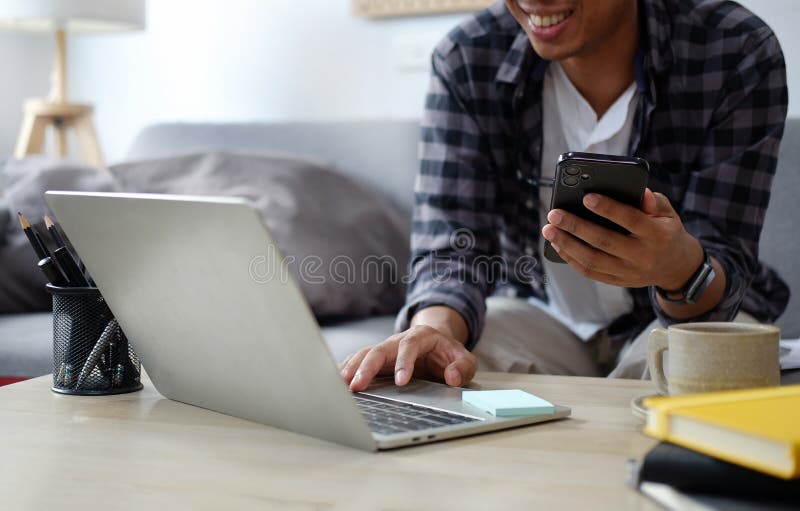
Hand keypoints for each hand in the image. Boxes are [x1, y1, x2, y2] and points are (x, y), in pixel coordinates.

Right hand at [339, 325, 477, 391]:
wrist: (437, 345)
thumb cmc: (449, 354)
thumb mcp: (465, 359)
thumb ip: (462, 367)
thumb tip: (451, 377)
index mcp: (421, 336)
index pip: (409, 346)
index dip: (404, 363)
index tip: (401, 382)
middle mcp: (398, 340)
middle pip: (379, 349)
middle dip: (367, 367)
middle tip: (357, 386)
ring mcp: (385, 349)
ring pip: (364, 354)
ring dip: (351, 369)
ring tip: (340, 385)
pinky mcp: (376, 359)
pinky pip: (357, 361)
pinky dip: (346, 369)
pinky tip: (335, 382)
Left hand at [540, 188, 703, 289]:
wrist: (676, 268)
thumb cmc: (666, 231)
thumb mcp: (668, 213)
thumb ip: (653, 201)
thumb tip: (638, 190)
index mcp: (657, 235)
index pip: (630, 220)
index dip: (608, 208)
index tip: (586, 197)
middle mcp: (642, 256)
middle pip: (604, 241)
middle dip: (576, 227)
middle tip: (554, 214)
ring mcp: (628, 272)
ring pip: (592, 260)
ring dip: (567, 244)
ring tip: (549, 230)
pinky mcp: (618, 281)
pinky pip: (590, 272)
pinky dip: (571, 259)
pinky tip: (558, 245)